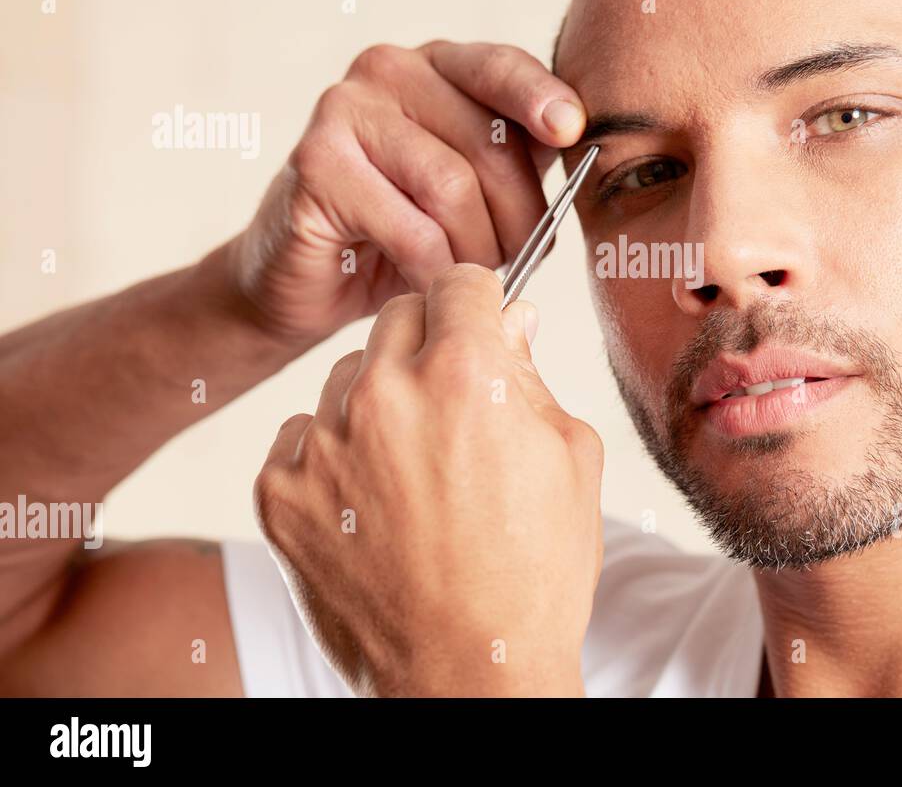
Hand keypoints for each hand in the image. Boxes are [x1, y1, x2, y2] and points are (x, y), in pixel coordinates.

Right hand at [228, 41, 586, 344]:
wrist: (306, 278)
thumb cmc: (402, 233)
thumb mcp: (475, 189)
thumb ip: (518, 161)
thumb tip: (577, 153)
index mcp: (438, 66)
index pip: (501, 66)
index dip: (541, 97)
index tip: (571, 132)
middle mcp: (389, 70)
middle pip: (488, 144)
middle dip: (519, 218)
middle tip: (518, 262)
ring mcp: (344, 110)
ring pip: (451, 188)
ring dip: (476, 251)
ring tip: (468, 277)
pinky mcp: (316, 164)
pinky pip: (411, 229)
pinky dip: (433, 272)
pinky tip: (429, 286)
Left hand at [253, 264, 604, 696]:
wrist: (469, 676)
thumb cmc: (534, 574)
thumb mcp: (570, 457)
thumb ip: (532, 374)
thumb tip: (512, 322)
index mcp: (466, 373)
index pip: (459, 280)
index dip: (478, 302)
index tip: (479, 323)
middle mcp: (384, 394)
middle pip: (397, 316)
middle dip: (429, 343)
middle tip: (453, 401)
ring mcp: (322, 444)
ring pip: (345, 377)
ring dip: (377, 400)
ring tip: (413, 469)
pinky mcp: (278, 491)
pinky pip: (301, 436)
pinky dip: (332, 455)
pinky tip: (371, 501)